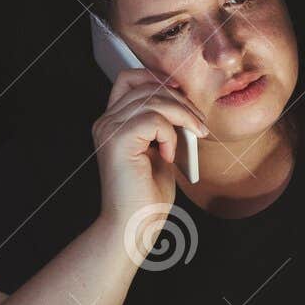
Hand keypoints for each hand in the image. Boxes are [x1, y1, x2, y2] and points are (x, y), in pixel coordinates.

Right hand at [92, 66, 208, 250]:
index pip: (129, 79)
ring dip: (182, 115)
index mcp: (113, 122)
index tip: (181, 93)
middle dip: (180, 100)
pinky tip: (171, 156)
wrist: (134, 225)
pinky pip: (154, 120)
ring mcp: (109, 130)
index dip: (156, 78)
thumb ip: (164, 125)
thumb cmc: (147, 195)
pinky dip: (171, 135)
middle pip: (146, 86)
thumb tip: (185, 105)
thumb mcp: (161, 150)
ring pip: (154, 100)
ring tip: (195, 135)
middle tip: (199, 123)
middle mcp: (106, 122)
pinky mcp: (118, 141)